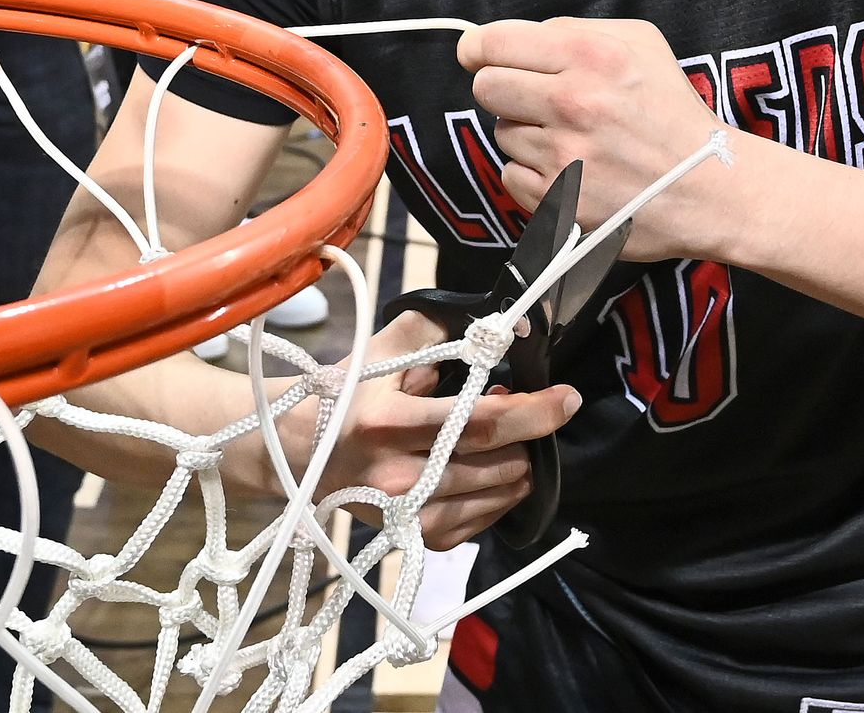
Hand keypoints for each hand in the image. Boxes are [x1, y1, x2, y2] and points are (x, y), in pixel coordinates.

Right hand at [305, 309, 581, 550]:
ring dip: (516, 464)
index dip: (534, 411)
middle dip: (526, 436)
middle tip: (513, 409)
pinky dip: (498, 495)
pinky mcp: (412, 537)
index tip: (568, 397)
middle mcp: (399, 478)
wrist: (296, 453)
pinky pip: (481, 523)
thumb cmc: (343, 393)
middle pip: (499, 464)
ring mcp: (406, 516)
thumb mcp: (381, 349)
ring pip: (498, 495)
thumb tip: (500, 327)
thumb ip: (439, 330)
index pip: (483, 423)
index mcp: (389, 424)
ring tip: (500, 440)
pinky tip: (487, 471)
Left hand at [459, 18, 730, 263]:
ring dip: (526, 134)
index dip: (478, 48)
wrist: (710, 187)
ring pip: (502, 133)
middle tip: (532, 99)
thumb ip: (576, 30)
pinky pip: (511, 176)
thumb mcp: (641, 44)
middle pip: (486, 87)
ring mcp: (564, 155)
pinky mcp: (559, 200)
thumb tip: (519, 38)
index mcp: (590, 55)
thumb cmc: (672, 111)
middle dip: (503, 90)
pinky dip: (533, 174)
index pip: (494, 42)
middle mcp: (573, 102)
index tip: (477, 54)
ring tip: (571, 139)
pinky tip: (569, 170)